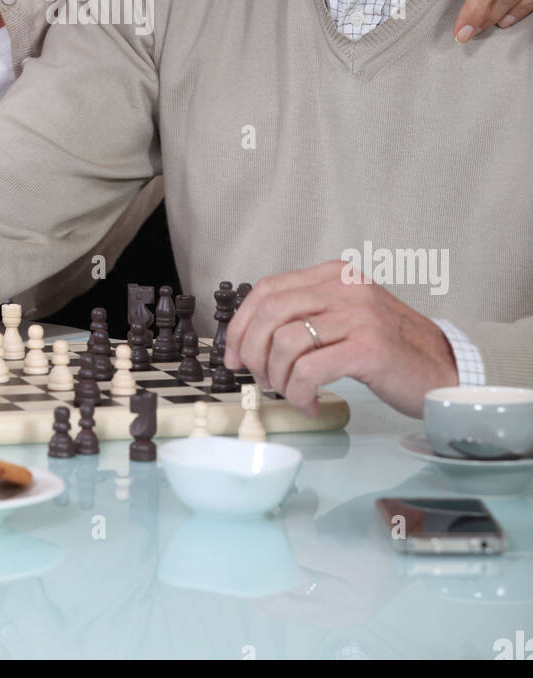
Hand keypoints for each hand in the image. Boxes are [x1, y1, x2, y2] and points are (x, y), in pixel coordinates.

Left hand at [224, 258, 457, 417]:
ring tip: (291, 392)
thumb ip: (307, 314)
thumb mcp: (346, 315)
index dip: (242, 324)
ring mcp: (358, 315)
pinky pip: (311, 370)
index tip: (232, 355)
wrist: (444, 368)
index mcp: (334, 274)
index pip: (268, 288)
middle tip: (258, 378)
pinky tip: (309, 403)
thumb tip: (251, 339)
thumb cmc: (390, 348)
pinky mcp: (368, 348)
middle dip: (252, 351)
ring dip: (278, 376)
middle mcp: (345, 287)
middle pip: (271, 312)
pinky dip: (300, 392)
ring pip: (287, 342)